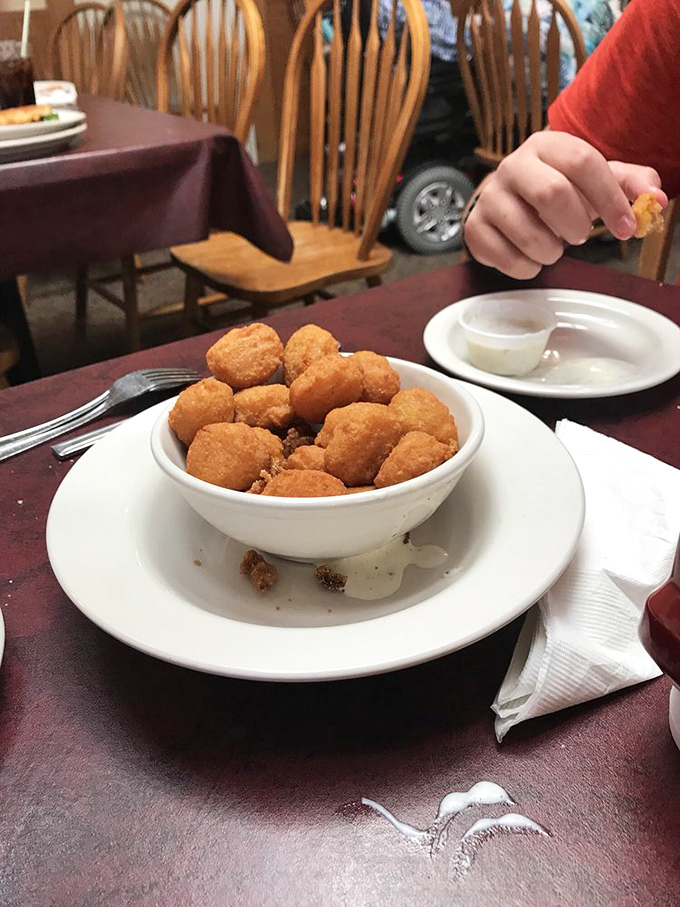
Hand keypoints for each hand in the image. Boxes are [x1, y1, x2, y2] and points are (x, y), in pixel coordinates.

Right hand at [464, 131, 667, 278]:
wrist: (509, 200)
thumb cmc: (559, 189)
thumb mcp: (596, 179)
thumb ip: (630, 184)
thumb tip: (657, 199)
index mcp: (546, 145)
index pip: (582, 162)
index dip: (609, 198)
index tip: (626, 227)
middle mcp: (512, 166)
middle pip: (551, 194)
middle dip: (576, 225)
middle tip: (580, 236)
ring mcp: (489, 198)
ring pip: (528, 234)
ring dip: (552, 251)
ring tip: (553, 246)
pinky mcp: (474, 228)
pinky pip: (506, 259)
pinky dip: (528, 268)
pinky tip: (531, 256)